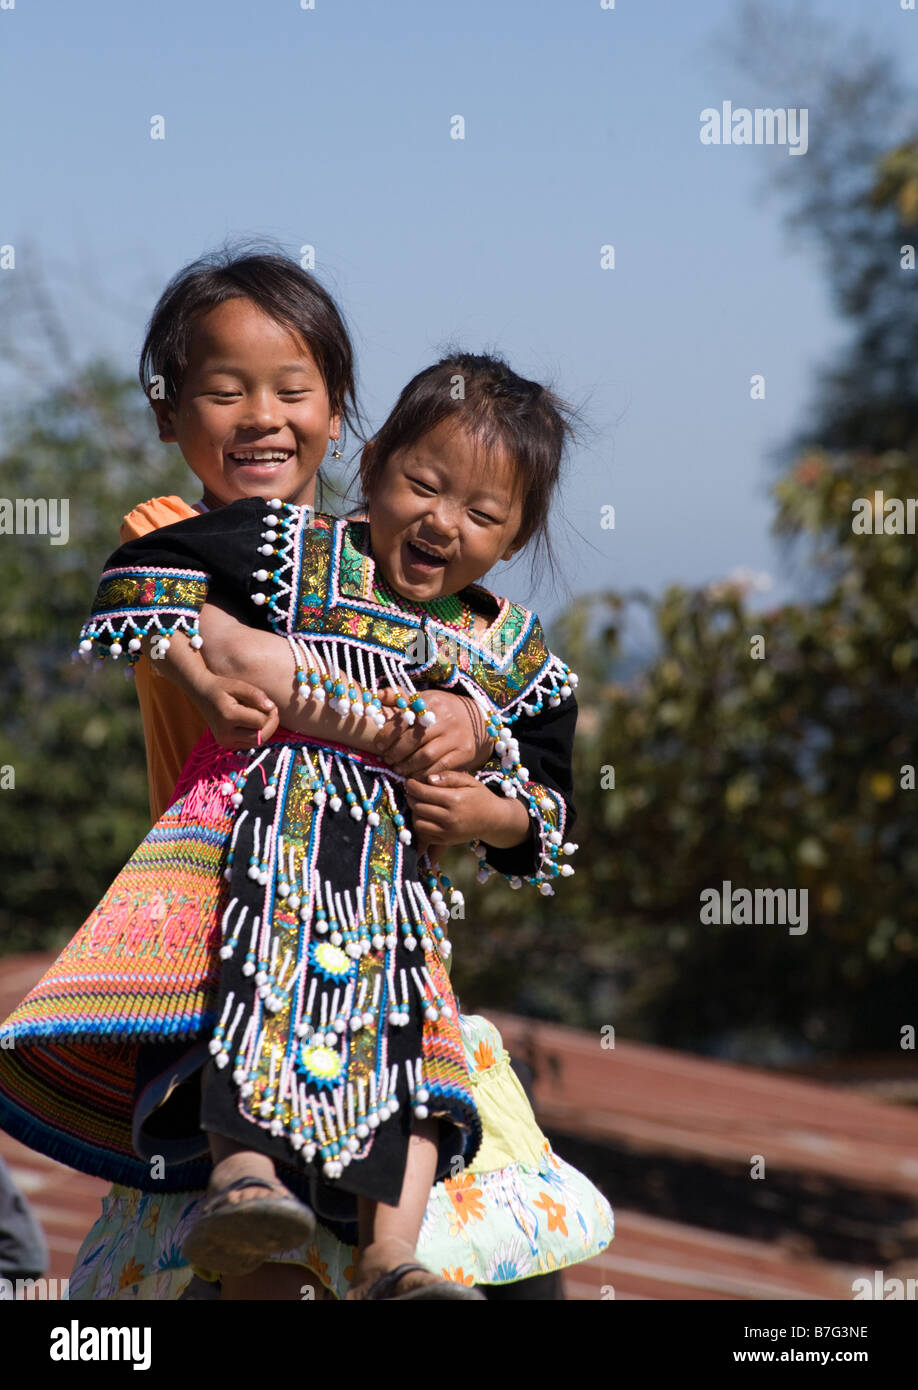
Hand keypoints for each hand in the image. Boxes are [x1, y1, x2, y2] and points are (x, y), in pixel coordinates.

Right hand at [189, 675, 279, 749]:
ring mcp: (224, 742)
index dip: (270, 713)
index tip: (269, 703)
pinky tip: (254, 722)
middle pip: (260, 737)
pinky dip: (257, 734)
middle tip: (272, 710)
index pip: (260, 722)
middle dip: (271, 724)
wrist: (201, 694)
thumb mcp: (238, 685)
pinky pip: (250, 743)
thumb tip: (271, 708)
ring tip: (263, 714)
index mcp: (227, 717)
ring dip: (265, 730)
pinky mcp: (226, 745)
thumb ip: (255, 695)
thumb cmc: (221, 688)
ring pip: (256, 742)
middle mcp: (225, 733)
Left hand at [373, 689, 490, 776]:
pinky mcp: (463, 752)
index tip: (379, 746)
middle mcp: (444, 719)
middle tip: (387, 760)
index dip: (387, 735)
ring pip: (426, 756)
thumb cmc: (443, 709)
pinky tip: (415, 775)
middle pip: (414, 740)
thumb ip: (400, 697)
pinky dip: (424, 773)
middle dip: (396, 753)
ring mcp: (455, 737)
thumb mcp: (425, 698)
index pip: (404, 720)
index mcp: (431, 703)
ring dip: (408, 766)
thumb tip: (378, 695)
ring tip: (398, 769)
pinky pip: (440, 767)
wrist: (477, 720)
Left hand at [404, 770, 528, 855]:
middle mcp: (450, 818)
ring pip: (418, 823)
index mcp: (455, 800)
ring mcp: (448, 832)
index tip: (409, 782)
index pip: (424, 792)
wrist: (493, 819)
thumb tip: (428, 779)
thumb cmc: (479, 796)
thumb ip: (450, 776)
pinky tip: (424, 816)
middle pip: (418, 807)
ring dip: (414, 812)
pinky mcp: (446, 841)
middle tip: (411, 791)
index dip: (412, 786)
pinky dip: (420, 825)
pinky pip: (425, 835)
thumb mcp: (470, 781)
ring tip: (417, 803)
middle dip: (411, 798)